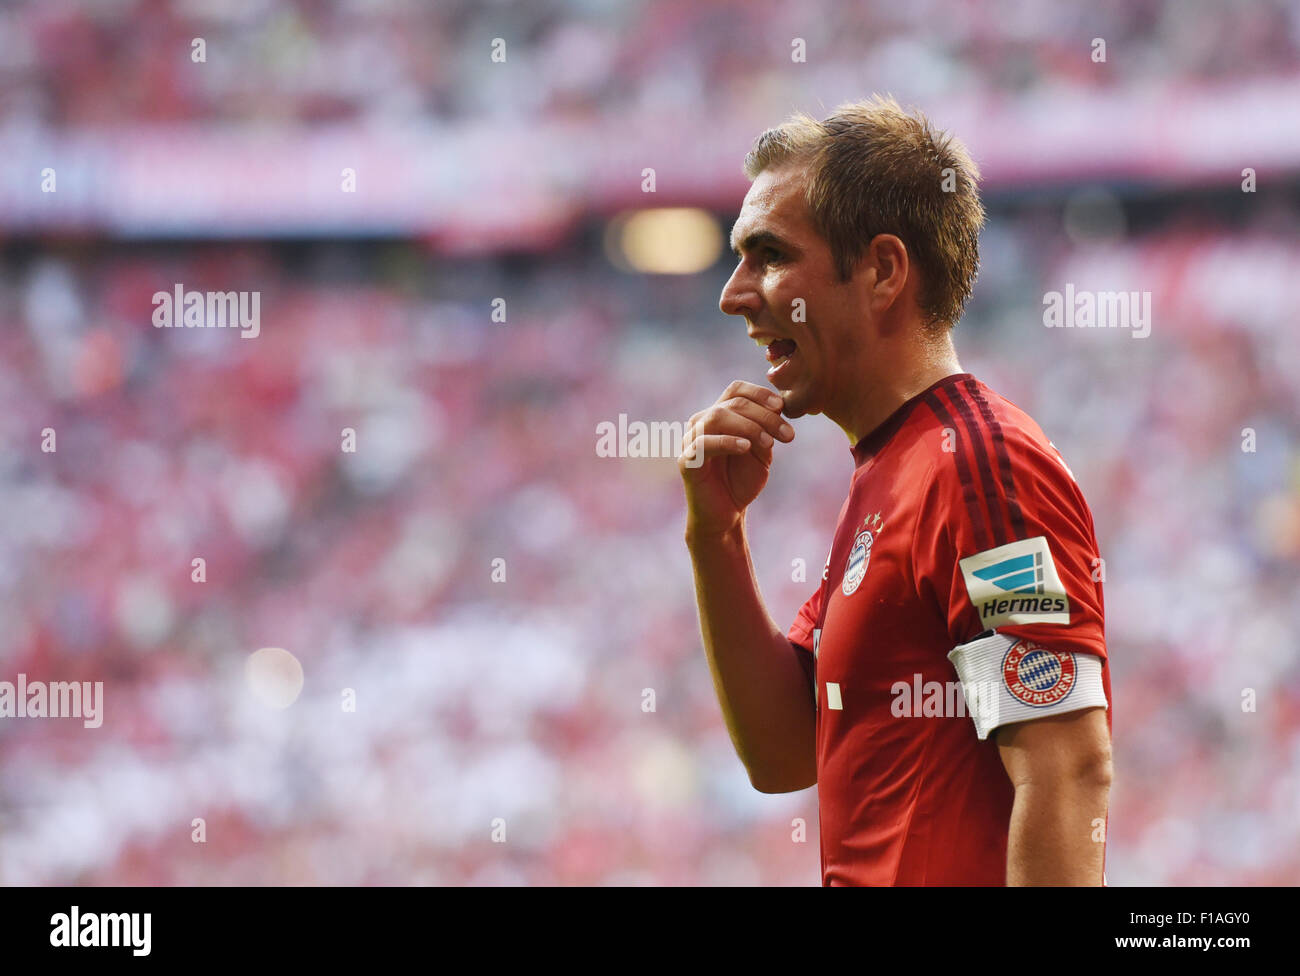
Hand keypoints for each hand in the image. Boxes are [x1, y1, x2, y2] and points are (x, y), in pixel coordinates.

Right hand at [680, 380, 794, 538]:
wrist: (726, 515)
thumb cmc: (741, 481)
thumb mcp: (761, 451)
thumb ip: (766, 428)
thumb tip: (778, 405)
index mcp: (718, 416)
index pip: (735, 390)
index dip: (759, 393)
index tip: (782, 406)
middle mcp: (701, 423)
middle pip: (732, 403)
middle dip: (764, 416)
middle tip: (787, 434)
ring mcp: (691, 440)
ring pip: (717, 417)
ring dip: (749, 427)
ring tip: (769, 443)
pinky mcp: (686, 461)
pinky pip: (703, 443)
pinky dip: (727, 441)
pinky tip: (746, 448)